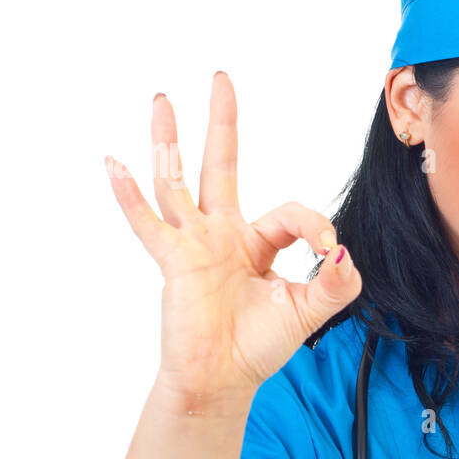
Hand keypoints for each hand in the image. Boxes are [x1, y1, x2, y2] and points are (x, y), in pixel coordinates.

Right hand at [106, 72, 361, 398]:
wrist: (221, 381)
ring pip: (178, 181)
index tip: (328, 251)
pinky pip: (149, 223)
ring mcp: (194, 244)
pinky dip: (130, 195)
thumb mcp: (308, 312)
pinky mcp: (174, 262)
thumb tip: (344, 254)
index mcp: (257, 243)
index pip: (290, 214)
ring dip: (169, 140)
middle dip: (223, 123)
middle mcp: (222, 234)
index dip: (315, 226)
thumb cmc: (257, 346)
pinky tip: (114, 163)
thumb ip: (334, 284)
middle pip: (221, 165)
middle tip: (222, 78)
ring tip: (162, 98)